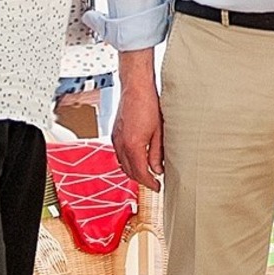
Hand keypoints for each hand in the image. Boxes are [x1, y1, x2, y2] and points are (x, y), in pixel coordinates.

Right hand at [113, 76, 163, 191]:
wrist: (136, 87)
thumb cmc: (149, 105)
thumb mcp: (158, 132)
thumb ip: (157, 153)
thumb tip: (158, 169)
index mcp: (133, 146)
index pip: (140, 173)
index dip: (150, 183)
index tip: (157, 187)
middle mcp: (121, 144)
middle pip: (129, 171)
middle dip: (142, 179)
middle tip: (154, 182)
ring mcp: (116, 139)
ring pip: (123, 164)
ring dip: (134, 171)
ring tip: (147, 172)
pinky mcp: (115, 133)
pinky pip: (120, 154)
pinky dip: (128, 161)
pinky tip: (138, 158)